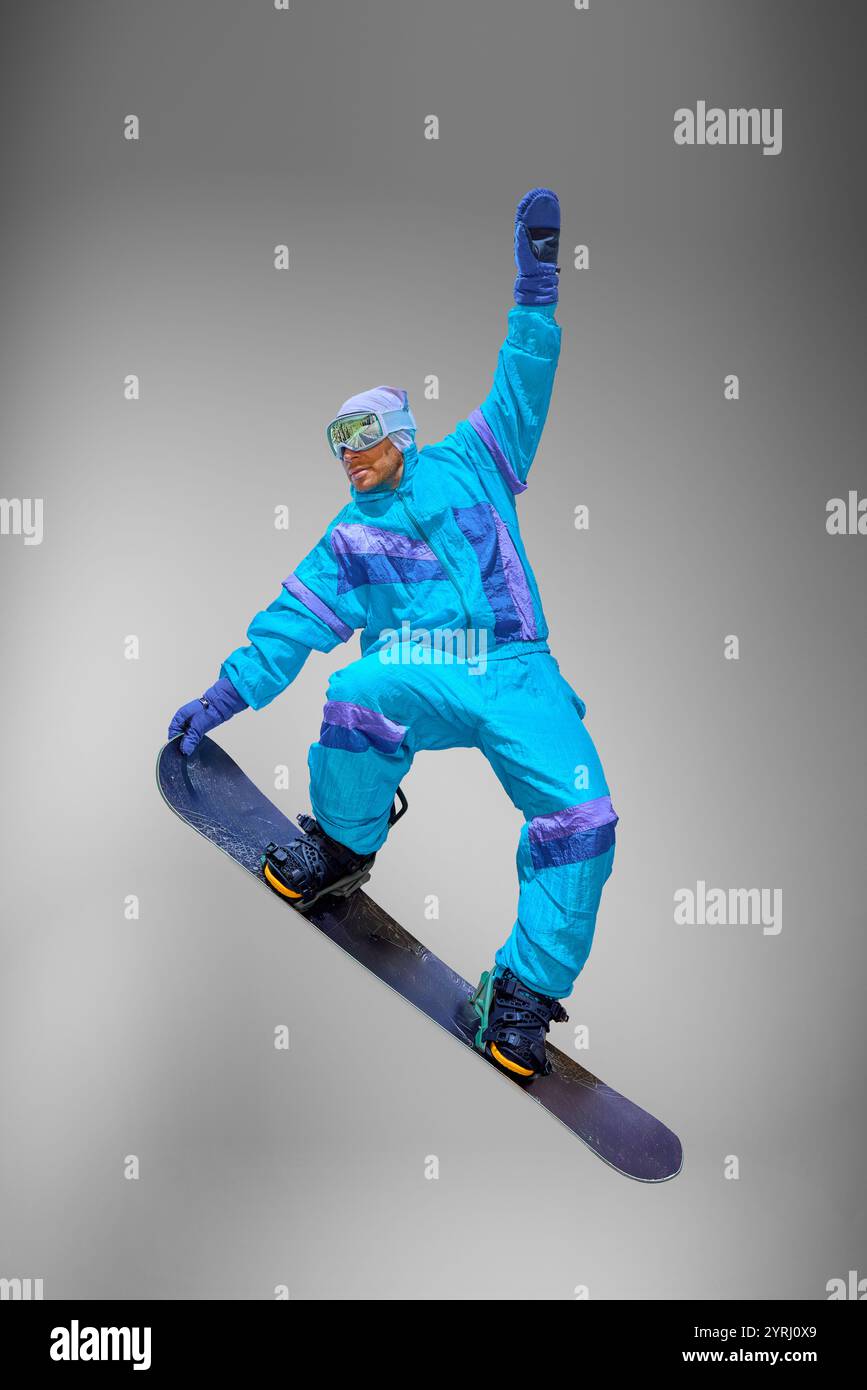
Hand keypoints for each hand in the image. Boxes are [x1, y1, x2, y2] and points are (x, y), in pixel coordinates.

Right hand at [168, 676, 247, 754]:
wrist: (221, 705)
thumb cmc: (208, 710)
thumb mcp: (197, 726)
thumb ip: (190, 738)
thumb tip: (185, 750)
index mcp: (180, 716)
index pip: (172, 731)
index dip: (173, 741)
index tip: (177, 750)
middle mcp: (184, 719)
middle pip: (178, 734)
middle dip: (180, 743)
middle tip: (184, 752)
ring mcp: (191, 722)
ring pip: (185, 735)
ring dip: (187, 742)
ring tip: (189, 750)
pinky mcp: (198, 725)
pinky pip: (192, 734)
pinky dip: (193, 740)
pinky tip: (195, 745)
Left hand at [514, 187, 560, 305]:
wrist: (540, 279)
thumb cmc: (528, 269)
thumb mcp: (523, 253)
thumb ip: (522, 239)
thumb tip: (520, 225)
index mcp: (523, 238)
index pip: (524, 219)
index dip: (526, 208)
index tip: (530, 198)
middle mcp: (532, 236)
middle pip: (534, 217)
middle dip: (537, 205)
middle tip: (541, 193)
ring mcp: (542, 238)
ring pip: (544, 220)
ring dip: (546, 209)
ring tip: (548, 196)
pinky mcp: (552, 241)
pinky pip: (553, 226)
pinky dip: (554, 217)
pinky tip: (555, 207)